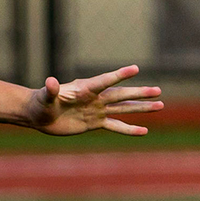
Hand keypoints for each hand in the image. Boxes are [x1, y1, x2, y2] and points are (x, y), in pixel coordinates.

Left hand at [23, 66, 163, 135]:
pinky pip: (115, 125)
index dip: (119, 75)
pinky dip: (129, 129)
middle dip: (139, 93)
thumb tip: (50, 81)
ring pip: (123, 109)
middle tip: (158, 91)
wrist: (38, 115)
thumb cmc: (39, 103)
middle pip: (120, 95)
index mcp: (84, 89)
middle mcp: (94, 98)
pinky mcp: (94, 123)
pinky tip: (144, 131)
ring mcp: (96, 110)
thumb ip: (50, 90)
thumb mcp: (44, 97)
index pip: (104, 81)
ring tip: (160, 105)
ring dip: (141, 108)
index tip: (135, 69)